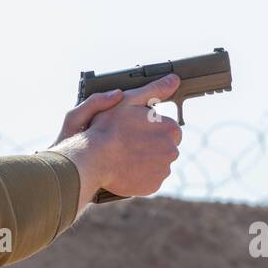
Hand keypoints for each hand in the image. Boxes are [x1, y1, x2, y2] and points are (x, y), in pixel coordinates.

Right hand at [51, 74, 182, 203]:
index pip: (168, 129)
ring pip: (158, 165)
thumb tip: (174, 80)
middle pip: (165, 148)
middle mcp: (172, 150)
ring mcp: (163, 171)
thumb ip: (155, 89)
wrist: (93, 159)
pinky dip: (141, 177)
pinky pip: (150, 181)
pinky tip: (127, 171)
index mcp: (170, 128)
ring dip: (147, 162)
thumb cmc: (108, 128)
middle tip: (129, 145)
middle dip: (151, 146)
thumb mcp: (130, 100)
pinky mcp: (153, 186)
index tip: (136, 131)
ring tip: (126, 158)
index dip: (151, 129)